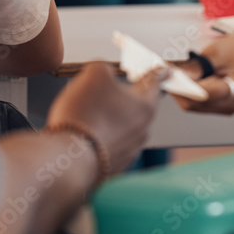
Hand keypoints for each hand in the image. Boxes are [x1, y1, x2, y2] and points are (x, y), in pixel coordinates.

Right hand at [46, 61, 166, 173]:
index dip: (157, 71)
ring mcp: (130, 149)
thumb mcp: (94, 75)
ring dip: (111, 117)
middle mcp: (143, 129)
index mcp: (145, 105)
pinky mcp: (114, 164)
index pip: (154, 82)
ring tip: (87, 113)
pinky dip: (101, 136)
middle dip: (124, 96)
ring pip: (124, 125)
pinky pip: (111, 143)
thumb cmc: (84, 117)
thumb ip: (104, 68)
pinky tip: (85, 133)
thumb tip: (102, 74)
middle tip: (106, 89)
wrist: (69, 160)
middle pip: (138, 105)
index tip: (164, 70)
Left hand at [174, 30, 233, 114]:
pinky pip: (203, 107)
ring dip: (186, 94)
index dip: (189, 88)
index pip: (212, 93)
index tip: (172, 81)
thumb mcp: (215, 52)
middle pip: (203, 103)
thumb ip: (196, 68)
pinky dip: (193, 97)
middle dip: (183, 90)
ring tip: (178, 79)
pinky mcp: (227, 111)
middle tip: (168, 77)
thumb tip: (174, 78)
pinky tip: (188, 86)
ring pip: (200, 107)